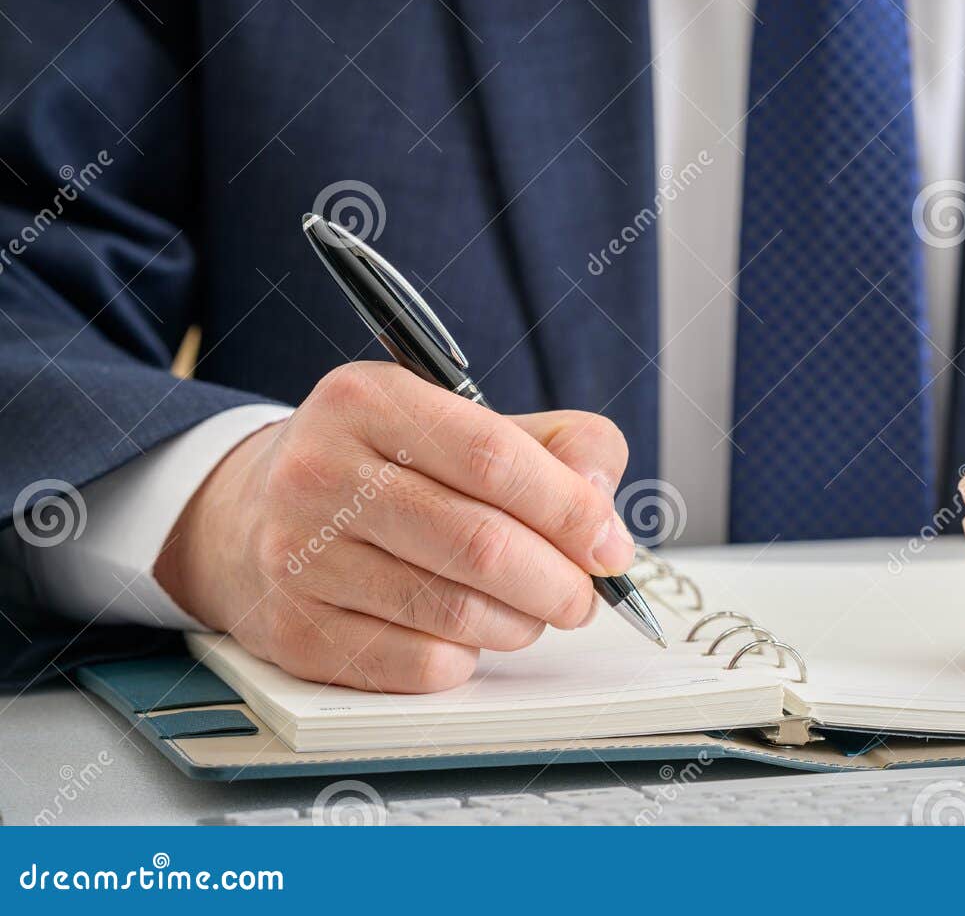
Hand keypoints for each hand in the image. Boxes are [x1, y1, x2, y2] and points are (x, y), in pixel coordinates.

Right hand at [154, 362, 633, 691]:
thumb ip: (559, 447)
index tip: (611, 545)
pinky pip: (418, 665)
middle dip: (559, 581)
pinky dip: (466, 657)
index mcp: (367, 401)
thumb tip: (603, 516)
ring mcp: (297, 558)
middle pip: (480, 543)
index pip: (494, 458)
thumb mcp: (465, 421)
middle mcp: (318, 473)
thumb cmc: (385, 466)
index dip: (570, 510)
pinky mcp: (293, 632)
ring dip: (520, 622)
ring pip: (455, 613)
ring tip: (531, 610)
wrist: (250, 512)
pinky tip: (465, 632)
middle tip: (585, 595)